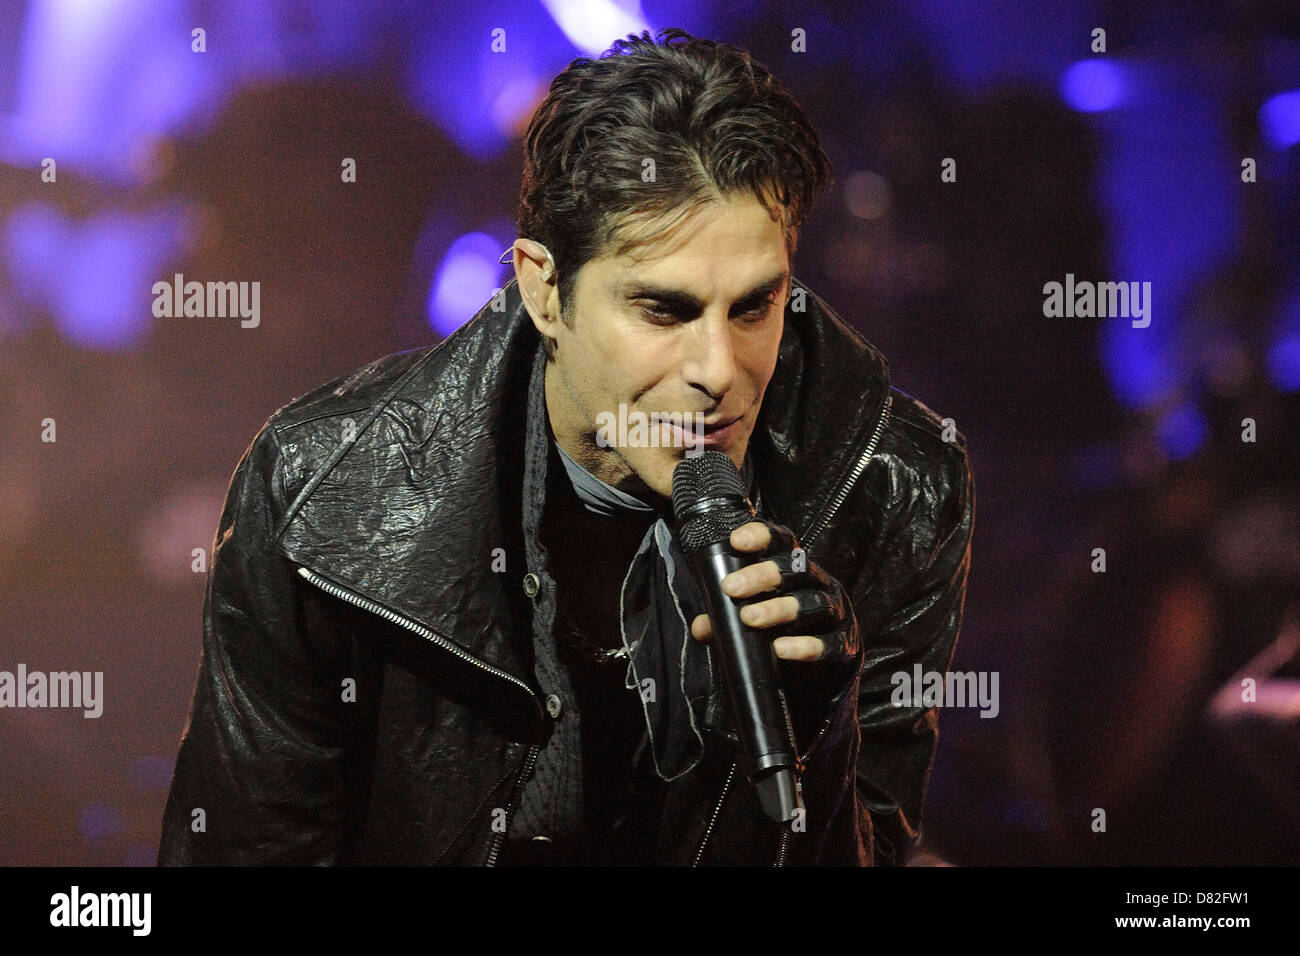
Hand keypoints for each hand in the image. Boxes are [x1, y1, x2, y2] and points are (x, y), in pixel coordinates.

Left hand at [689, 519, 858, 662]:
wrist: (826, 671)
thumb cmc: (786, 631)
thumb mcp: (756, 621)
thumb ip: (728, 619)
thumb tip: (701, 626)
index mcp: (797, 570)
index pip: (784, 543)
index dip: (763, 536)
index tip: (737, 540)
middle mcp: (820, 584)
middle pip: (797, 569)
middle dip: (763, 575)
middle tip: (731, 588)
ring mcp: (836, 613)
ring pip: (813, 604)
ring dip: (779, 609)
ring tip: (749, 618)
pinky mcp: (845, 645)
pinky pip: (829, 644)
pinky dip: (805, 646)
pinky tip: (781, 649)